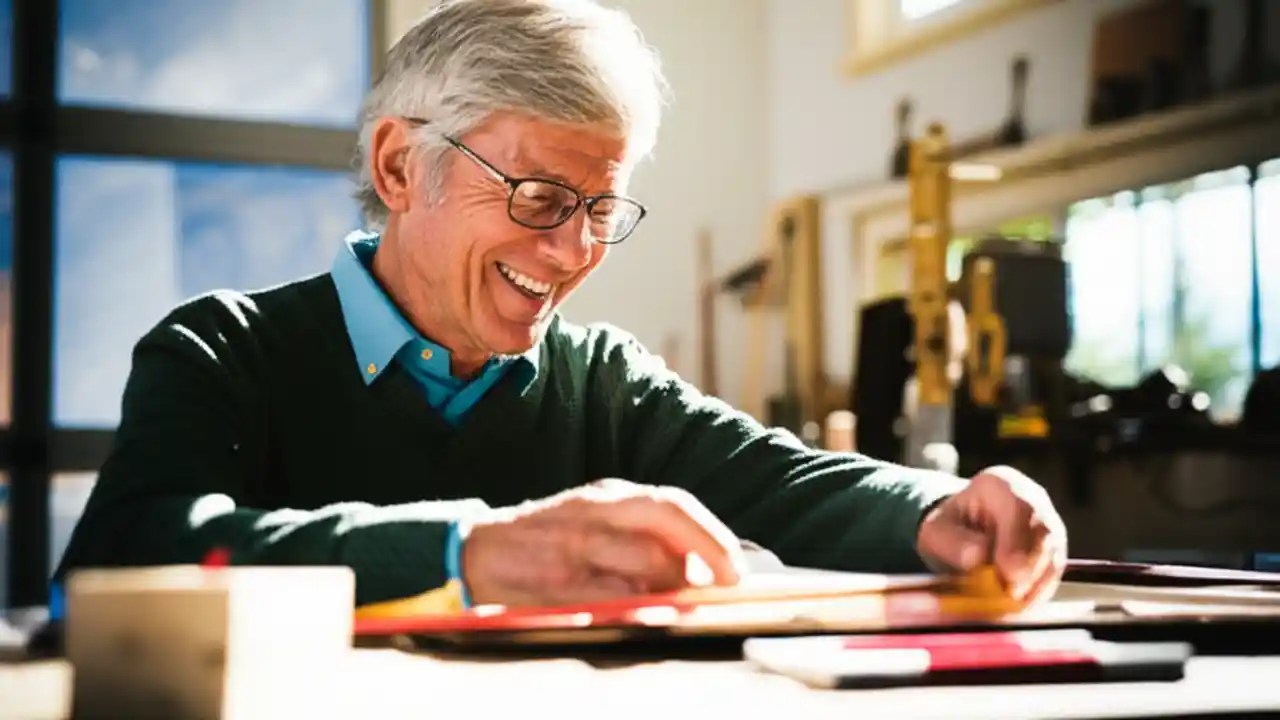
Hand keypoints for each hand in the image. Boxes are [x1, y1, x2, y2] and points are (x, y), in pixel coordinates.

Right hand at [461, 479, 745, 606]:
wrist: (475, 552)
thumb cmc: (549, 540)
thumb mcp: (595, 523)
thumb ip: (643, 537)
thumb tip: (704, 569)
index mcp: (607, 496)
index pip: (672, 503)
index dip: (711, 534)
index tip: (735, 566)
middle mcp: (593, 511)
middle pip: (664, 523)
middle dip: (705, 553)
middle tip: (726, 584)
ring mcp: (572, 545)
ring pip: (641, 562)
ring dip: (673, 586)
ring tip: (684, 604)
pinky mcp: (553, 582)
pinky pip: (606, 597)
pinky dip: (635, 608)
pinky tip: (648, 618)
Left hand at [916, 466, 1066, 602]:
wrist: (959, 535)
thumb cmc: (946, 529)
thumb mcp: (935, 531)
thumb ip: (952, 542)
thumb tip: (977, 558)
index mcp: (1002, 484)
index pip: (1020, 507)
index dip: (1017, 541)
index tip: (1009, 573)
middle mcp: (1033, 500)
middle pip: (1045, 533)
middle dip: (1029, 569)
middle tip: (1009, 597)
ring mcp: (1048, 527)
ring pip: (1053, 558)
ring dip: (1033, 587)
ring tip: (1007, 608)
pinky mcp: (1052, 554)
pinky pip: (1051, 576)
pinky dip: (1035, 595)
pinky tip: (1015, 609)